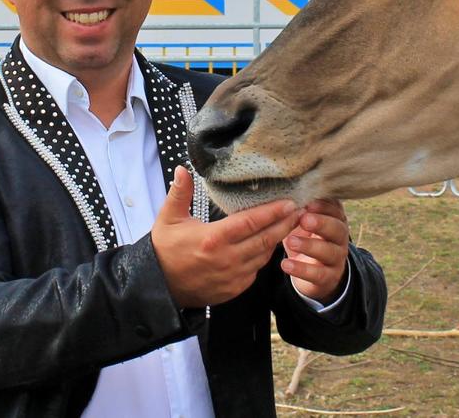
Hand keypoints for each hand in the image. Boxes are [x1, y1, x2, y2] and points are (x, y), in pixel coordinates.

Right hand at [152, 166, 302, 307]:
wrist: (158, 286)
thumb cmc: (165, 250)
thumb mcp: (168, 219)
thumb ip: (179, 193)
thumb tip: (183, 169)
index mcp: (213, 239)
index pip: (251, 222)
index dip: (272, 212)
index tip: (289, 202)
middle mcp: (227, 259)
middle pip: (265, 239)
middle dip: (285, 224)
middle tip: (300, 211)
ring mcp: (232, 276)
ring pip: (264, 256)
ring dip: (278, 240)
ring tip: (290, 225)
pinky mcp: (234, 289)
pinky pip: (256, 270)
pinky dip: (264, 257)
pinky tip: (271, 244)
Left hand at [282, 199, 349, 303]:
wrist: (315, 274)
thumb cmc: (306, 239)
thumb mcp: (303, 224)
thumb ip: (298, 209)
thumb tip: (282, 193)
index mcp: (335, 220)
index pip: (336, 210)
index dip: (324, 206)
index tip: (308, 203)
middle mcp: (340, 239)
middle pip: (338, 229)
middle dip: (322, 223)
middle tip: (304, 219)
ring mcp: (336, 259)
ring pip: (329, 252)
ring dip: (310, 246)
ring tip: (290, 241)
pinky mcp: (329, 278)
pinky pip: (319, 274)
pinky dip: (302, 270)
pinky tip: (286, 264)